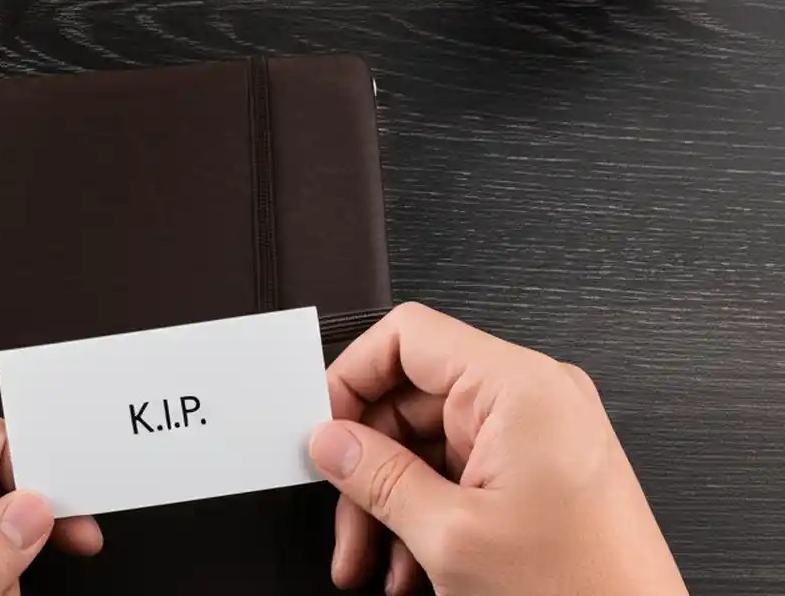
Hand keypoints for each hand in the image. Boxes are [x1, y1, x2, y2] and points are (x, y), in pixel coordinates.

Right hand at [309, 303, 688, 595]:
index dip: (354, 375)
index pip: (410, 336)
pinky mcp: (539, 471)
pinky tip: (405, 565)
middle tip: (341, 511)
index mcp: (519, 388)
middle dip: (367, 464)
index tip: (324, 425)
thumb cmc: (582, 592)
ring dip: (389, 502)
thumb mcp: (450, 535)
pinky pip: (458, 472)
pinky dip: (425, 513)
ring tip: (369, 559)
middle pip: (411, 399)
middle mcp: (534, 399)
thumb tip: (331, 441)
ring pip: (427, 444)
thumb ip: (378, 477)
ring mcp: (538, 436)